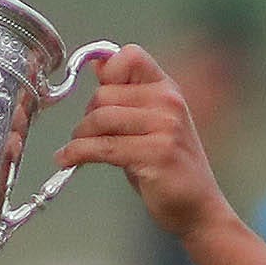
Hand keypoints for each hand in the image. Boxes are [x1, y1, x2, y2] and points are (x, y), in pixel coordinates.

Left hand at [55, 46, 232, 242]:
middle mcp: (168, 102)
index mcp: (167, 90)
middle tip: (85, 134)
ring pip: (100, 118)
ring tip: (76, 149)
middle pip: (104, 93)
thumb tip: (98, 66)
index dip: (107, 71)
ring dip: (80, 136)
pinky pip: (102, 147)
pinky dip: (77, 153)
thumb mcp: (150, 124)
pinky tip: (68, 160)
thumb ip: (127, 98)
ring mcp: (164, 127)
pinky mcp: (155, 153)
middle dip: (87, 116)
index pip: (130, 56)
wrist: (197, 208)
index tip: (97, 93)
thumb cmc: (169, 169)